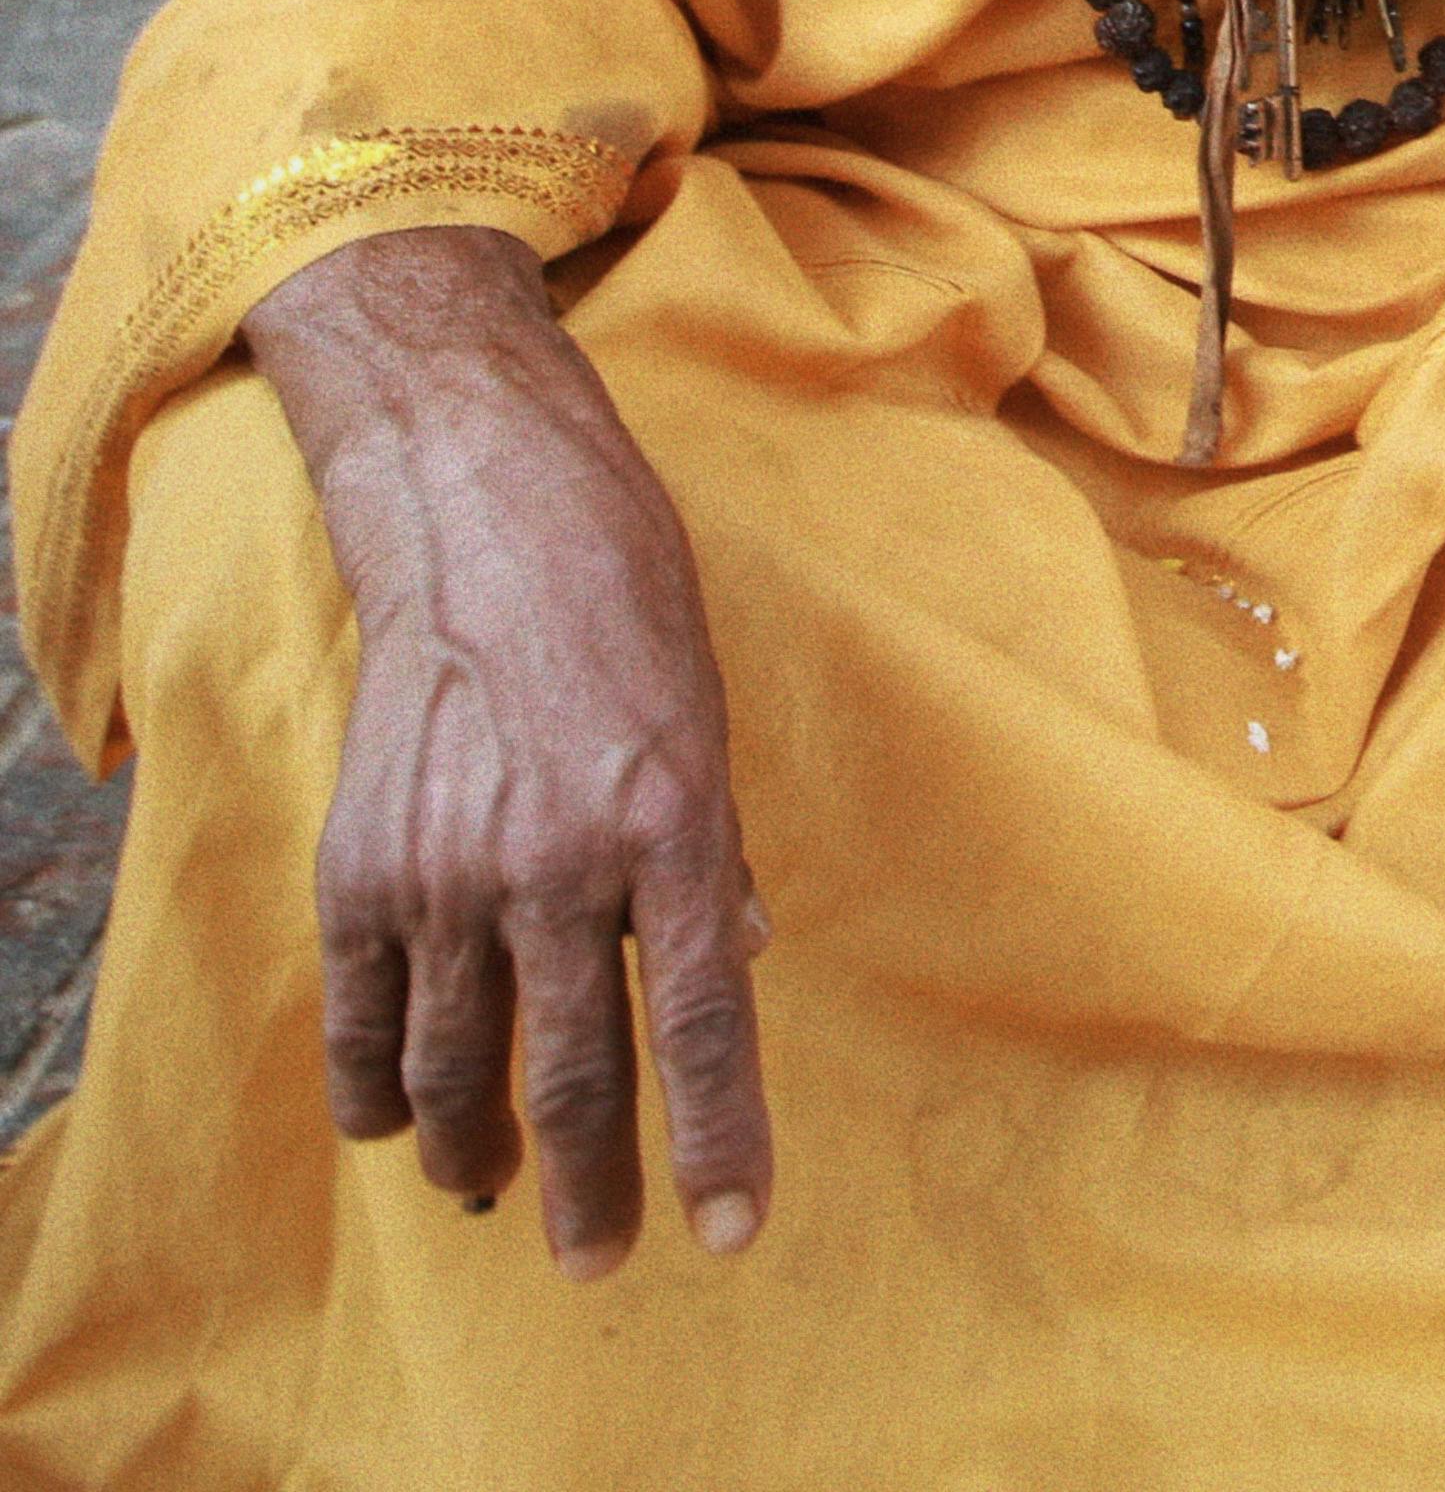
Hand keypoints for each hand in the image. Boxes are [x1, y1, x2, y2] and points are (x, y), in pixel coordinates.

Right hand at [241, 225, 771, 1282]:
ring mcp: (448, 866)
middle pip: (578, 1072)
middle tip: (601, 1259)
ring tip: (502, 1193)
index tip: (729, 1233)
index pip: (704, 1023)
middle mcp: (558, 859)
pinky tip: (396, 1126)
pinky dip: (377, 1090)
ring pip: (459, 1066)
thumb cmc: (626, 610)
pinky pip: (364, 1016)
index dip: (719, 1141)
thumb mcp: (708, 725)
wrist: (489, 520)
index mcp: (669, 824)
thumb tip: (748, 961)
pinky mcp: (361, 860)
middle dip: (596, 1187)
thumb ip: (717, 857)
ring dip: (481, 1151)